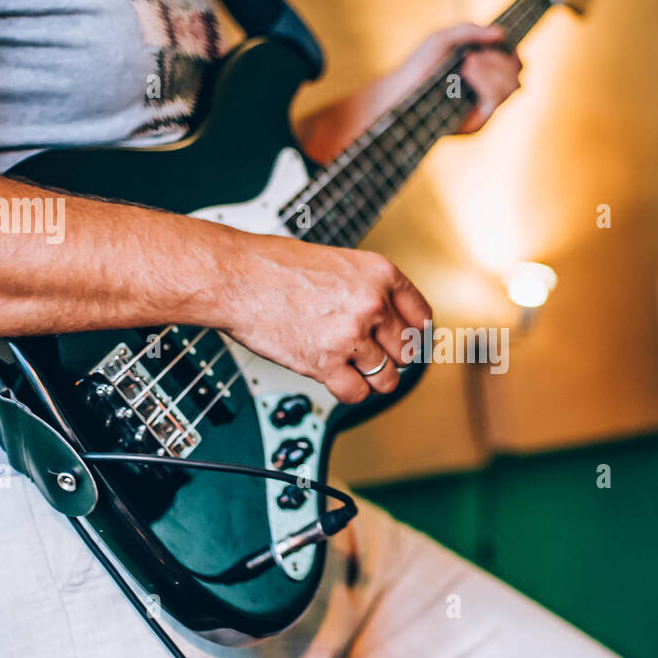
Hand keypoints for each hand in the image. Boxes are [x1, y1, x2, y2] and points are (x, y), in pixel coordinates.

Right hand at [220, 231, 430, 403]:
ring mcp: (350, 336)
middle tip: (369, 355)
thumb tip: (389, 320)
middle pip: (406, 353)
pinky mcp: (325, 363)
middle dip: (389, 359)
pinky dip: (347, 391)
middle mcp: (372, 304)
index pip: (421, 318)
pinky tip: (334, 376)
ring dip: (371, 379)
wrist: (236, 277)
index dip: (414, 336)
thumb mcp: (339, 263)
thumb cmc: (276, 267)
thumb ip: (369, 289)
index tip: (407, 344)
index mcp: (380, 274)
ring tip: (351, 367)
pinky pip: (356, 394)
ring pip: (386, 379)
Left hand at [397, 24, 522, 133]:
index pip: (515, 65)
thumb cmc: (418, 65)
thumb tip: (501, 33)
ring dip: (493, 69)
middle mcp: (488, 91)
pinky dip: (486, 82)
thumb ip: (470, 31)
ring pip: (512, 87)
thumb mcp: (443, 39)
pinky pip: (495, 101)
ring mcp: (483, 108)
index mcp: (485, 72)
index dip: (512, 55)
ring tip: (467, 64)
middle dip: (500, 60)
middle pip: (517, 74)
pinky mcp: (476, 124)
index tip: (499, 44)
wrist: (400, 92)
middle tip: (472, 57)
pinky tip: (467, 72)